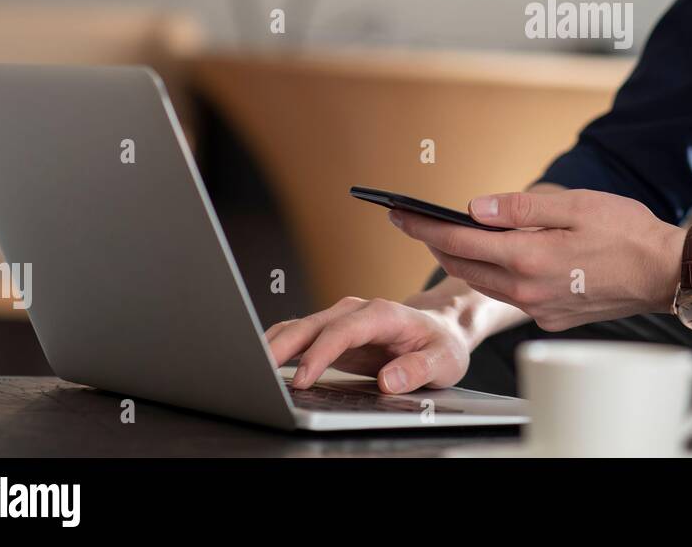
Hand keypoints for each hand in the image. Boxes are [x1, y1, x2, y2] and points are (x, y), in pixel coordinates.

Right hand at [264, 297, 470, 392]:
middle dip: (282, 347)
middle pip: (311, 325)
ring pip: (298, 329)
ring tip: (248, 370)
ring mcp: (340, 320)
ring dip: (272, 347)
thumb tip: (388, 381)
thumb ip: (418, 370)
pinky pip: (298, 338)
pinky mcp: (331, 333)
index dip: (320, 354)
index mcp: (383, 314)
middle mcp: (357, 312)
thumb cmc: (441, 345)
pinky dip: (277, 349)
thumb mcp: (443, 361)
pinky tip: (261, 366)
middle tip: (257, 374)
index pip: (343, 330)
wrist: (441, 330)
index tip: (303, 379)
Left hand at [391, 189, 682, 329]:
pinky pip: (512, 296)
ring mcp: (539, 309)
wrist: (665, 272)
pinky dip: (495, 276)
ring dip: (462, 262)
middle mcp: (528, 290)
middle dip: (435, 243)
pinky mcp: (552, 318)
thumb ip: (521, 208)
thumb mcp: (575, 205)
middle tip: (413, 222)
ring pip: (485, 284)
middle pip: (465, 266)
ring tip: (447, 238)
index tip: (397, 213)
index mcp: (529, 258)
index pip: (459, 241)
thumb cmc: (627, 232)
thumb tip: (475, 207)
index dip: (423, 226)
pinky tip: (497, 260)